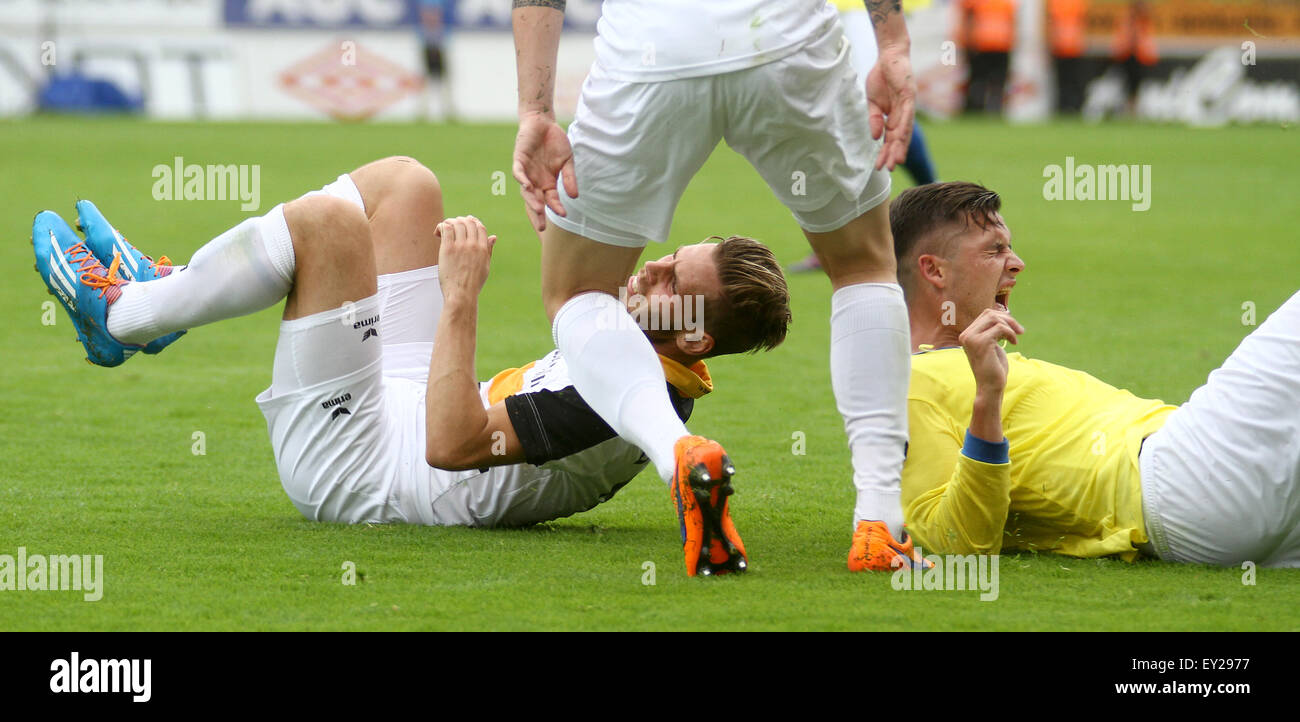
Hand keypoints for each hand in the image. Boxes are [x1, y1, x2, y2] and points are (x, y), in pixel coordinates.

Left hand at [435, 216, 495, 301]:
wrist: (461, 295)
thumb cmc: (472, 284)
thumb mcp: (485, 266)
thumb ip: (488, 250)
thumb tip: (493, 237)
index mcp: (483, 249)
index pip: (479, 226)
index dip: (472, 221)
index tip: (465, 223)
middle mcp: (473, 245)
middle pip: (468, 222)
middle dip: (459, 221)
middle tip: (452, 226)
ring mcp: (461, 246)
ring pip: (456, 223)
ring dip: (449, 222)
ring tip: (443, 230)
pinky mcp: (448, 249)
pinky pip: (445, 228)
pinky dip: (441, 226)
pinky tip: (437, 233)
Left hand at [512, 112, 577, 232]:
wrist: (543, 123)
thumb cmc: (555, 142)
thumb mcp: (567, 161)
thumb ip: (569, 178)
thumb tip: (575, 196)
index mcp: (547, 183)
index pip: (551, 200)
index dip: (556, 207)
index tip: (564, 215)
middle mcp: (536, 181)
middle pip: (536, 201)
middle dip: (539, 214)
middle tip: (542, 227)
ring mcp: (526, 171)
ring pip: (526, 190)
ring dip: (531, 200)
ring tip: (538, 209)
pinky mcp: (519, 160)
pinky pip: (518, 172)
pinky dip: (521, 179)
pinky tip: (527, 185)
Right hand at [865, 45, 916, 170]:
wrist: (888, 56)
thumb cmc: (881, 78)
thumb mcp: (872, 103)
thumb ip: (874, 120)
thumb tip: (875, 138)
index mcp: (894, 117)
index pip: (890, 139)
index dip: (886, 152)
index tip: (879, 167)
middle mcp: (903, 114)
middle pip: (899, 139)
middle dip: (894, 154)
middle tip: (889, 170)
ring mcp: (908, 106)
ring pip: (905, 131)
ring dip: (901, 146)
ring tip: (896, 160)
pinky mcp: (909, 96)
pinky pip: (907, 114)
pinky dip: (904, 127)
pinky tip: (900, 138)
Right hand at [958, 308, 1024, 391]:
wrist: (990, 386)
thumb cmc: (993, 368)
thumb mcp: (992, 346)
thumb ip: (993, 331)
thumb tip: (1004, 314)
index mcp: (967, 335)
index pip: (985, 314)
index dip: (1002, 317)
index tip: (1014, 328)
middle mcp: (966, 335)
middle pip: (989, 314)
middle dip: (1008, 320)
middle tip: (1020, 331)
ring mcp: (972, 339)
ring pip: (994, 319)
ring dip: (1010, 326)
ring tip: (1016, 337)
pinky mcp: (981, 343)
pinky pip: (1000, 328)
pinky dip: (1010, 333)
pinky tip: (1014, 343)